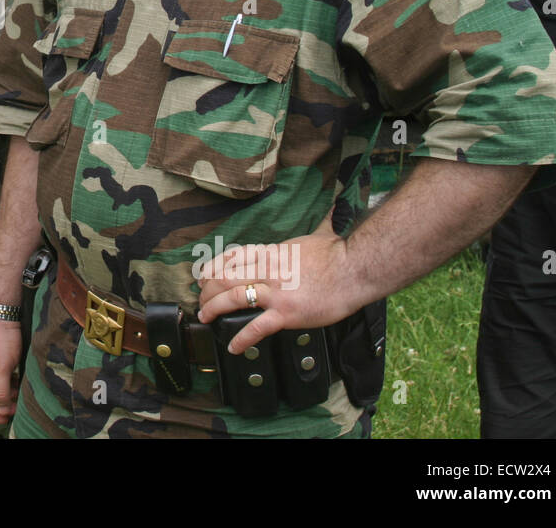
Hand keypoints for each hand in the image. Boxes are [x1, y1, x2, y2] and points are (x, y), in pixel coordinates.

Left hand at [196, 232, 357, 353]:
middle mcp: (267, 270)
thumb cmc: (339, 253)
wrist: (355, 269)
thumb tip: (332, 209)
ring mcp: (275, 292)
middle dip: (207, 289)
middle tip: (199, 299)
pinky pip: (256, 327)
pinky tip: (232, 346)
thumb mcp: (320, 234)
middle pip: (225, 277)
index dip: (213, 267)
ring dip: (214, 308)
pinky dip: (241, 338)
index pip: (233, 257)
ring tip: (205, 317)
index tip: (203, 275)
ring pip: (233, 297)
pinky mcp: (286, 313)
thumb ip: (320, 224)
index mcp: (271, 253)